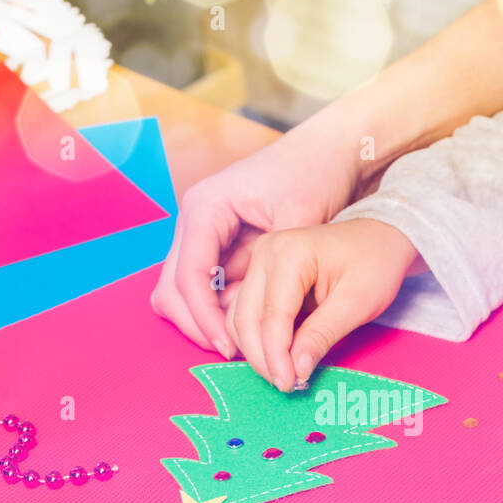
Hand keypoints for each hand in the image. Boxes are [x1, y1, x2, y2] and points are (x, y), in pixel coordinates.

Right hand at [150, 118, 359, 356]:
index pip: (188, 276)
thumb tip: (261, 321)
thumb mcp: (300, 219)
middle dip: (197, 324)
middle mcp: (195, 221)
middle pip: (172, 289)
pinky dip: (220, 311)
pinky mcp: (221, 247)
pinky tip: (250, 328)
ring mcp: (205, 235)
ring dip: (205, 321)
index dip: (204, 318)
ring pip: (183, 293)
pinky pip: (208, 288)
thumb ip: (276, 270)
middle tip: (233, 353)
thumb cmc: (315, 173)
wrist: (331, 149)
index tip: (229, 348)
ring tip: (244, 346)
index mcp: (204, 208)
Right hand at [226, 219, 419, 390]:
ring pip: (239, 318)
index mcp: (289, 252)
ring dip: (256, 351)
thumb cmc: (375, 264)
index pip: (272, 316)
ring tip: (284, 374)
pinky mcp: (261, 273)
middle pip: (246, 318)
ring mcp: (259, 261)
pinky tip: (278, 357)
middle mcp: (265, 252)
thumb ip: (323, 335)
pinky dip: (258, 338)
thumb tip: (296, 370)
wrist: (380, 238)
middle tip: (286, 386)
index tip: (290, 385)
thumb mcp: (358, 302)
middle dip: (262, 358)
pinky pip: (246, 312)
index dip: (276, 356)